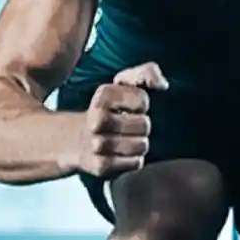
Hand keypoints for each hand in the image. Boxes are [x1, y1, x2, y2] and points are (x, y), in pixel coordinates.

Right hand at [75, 62, 168, 178]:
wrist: (78, 140)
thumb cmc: (111, 110)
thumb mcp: (125, 84)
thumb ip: (146, 73)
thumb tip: (162, 84)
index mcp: (103, 95)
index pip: (142, 100)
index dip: (142, 105)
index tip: (131, 107)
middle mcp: (96, 119)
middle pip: (144, 125)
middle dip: (142, 126)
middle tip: (129, 126)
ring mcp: (97, 144)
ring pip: (141, 146)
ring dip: (139, 144)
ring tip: (127, 140)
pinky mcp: (100, 166)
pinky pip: (135, 163)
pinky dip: (134, 160)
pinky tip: (123, 154)